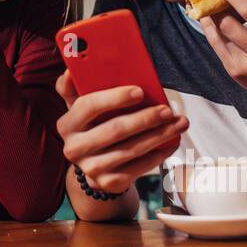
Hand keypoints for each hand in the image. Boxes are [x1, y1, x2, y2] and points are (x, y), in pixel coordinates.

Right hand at [54, 75, 187, 195]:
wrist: (94, 162)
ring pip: (131, 149)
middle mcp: (74, 148)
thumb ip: (76, 85)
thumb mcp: (81, 105)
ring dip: (159, 135)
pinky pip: (139, 167)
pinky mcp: (108, 182)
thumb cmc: (93, 123)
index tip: (140, 91)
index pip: (88, 106)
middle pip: (114, 130)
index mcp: (67, 123)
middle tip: (167, 110)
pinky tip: (171, 142)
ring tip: (179, 123)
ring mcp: (90, 168)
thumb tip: (74, 63)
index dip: (115, 97)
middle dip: (145, 118)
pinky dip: (159, 154)